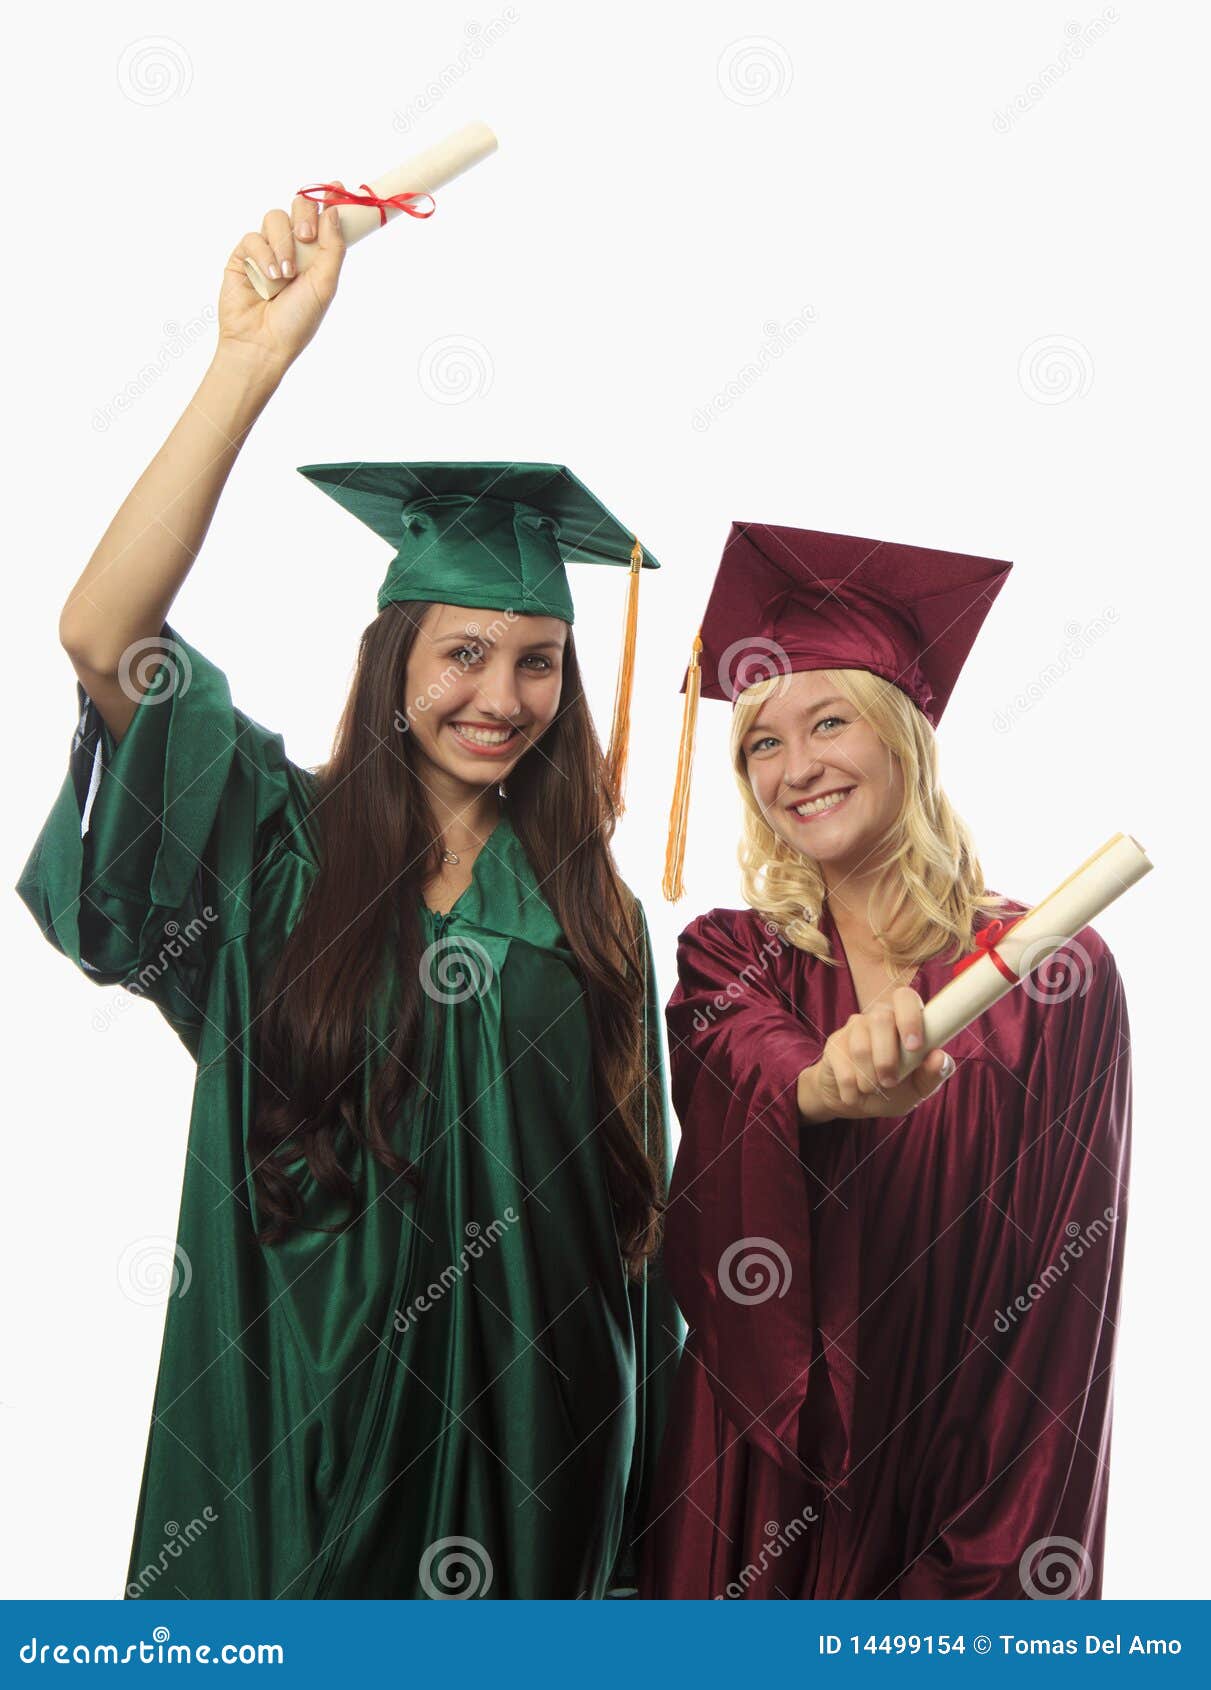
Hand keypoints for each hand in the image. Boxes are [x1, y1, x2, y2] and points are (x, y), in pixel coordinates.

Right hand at [214, 185, 347, 376]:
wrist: (262, 344)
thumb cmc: (296, 322)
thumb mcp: (325, 286)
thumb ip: (333, 248)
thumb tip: (333, 211)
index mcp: (316, 255)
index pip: (323, 218)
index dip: (330, 199)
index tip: (338, 185)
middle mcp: (293, 249)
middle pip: (298, 207)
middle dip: (304, 214)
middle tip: (306, 237)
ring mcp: (267, 250)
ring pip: (275, 218)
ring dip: (282, 244)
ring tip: (286, 275)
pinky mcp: (243, 256)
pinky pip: (253, 238)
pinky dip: (264, 256)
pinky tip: (269, 278)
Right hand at [799, 987, 954, 1121]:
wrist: (854, 1102)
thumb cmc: (893, 1090)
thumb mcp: (918, 1089)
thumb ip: (933, 1074)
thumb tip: (939, 1058)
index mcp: (904, 1020)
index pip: (906, 997)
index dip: (910, 1017)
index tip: (915, 1047)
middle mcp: (878, 1016)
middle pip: (880, 1019)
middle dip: (886, 1058)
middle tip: (890, 1081)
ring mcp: (854, 1028)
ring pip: (860, 1045)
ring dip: (869, 1076)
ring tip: (872, 1089)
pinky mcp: (834, 1043)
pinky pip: (842, 1062)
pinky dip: (851, 1086)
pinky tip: (855, 1093)